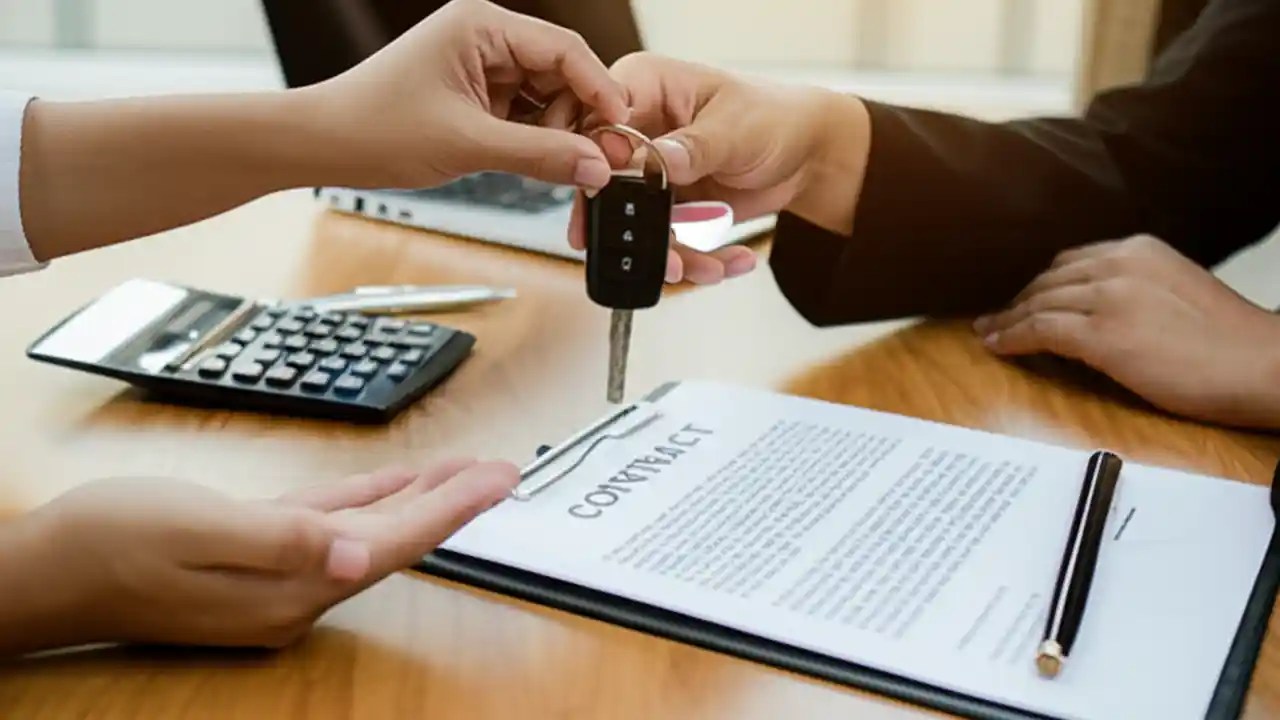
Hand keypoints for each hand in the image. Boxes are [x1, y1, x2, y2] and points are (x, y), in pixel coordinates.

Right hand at [2, 458, 516, 653]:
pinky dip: (364, 502)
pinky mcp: (252, 560)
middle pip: (392, 540)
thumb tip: (355, 555)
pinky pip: (327, 527)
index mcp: (287, 587)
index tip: (500, 481)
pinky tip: (391, 484)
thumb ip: (281, 541)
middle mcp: (292, 591)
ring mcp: (273, 579)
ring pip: (366, 531)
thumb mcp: (196, 530)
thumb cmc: (107, 545)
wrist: (43, 573)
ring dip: (415, 500)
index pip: (393, 544)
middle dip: (449, 504)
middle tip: (499, 471)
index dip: (452, 509)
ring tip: (462, 472)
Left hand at [311, 0, 628, 189]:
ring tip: (565, 165)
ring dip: (561, 133)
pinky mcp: (477, 97)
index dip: (600, 89)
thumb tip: (597, 165)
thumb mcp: (468, 144)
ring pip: (548, 98)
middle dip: (580, 117)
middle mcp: (484, 38)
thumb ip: (541, 155)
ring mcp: (482, 67)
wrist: (325, 147)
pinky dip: (539, 140)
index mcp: (481, 24)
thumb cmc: (373, 127)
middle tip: (596, 158)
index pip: (564, 49)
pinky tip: (544, 162)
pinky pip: (527, 115)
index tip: (623, 126)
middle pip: (562, 73)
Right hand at [565, 53, 869, 283]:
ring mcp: (650, 172)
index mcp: (644, 88)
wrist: (809, 154)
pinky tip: (732, 261)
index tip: (612, 194)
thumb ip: (694, 146)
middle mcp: (639, 131)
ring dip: (673, 256)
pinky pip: (667, 241)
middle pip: (607, 183)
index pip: (598, 120)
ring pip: (636, 224)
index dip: (598, 161)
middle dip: (633, 229)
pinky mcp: (667, 205)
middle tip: (662, 259)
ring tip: (707, 270)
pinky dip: (699, 260)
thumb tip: (654, 160)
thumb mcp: (736, 127)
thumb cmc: (777, 118)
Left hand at [973, 235, 1279, 426]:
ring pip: (1037, 304)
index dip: (1041, 283)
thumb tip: (1099, 309)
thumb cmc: (1228, 341)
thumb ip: (1137, 289)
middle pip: (1048, 280)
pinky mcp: (1103, 335)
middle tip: (995, 318)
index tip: (1022, 298)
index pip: (1072, 262)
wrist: (1262, 364)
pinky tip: (996, 347)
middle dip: (1018, 300)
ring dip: (1006, 320)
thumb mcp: (1177, 292)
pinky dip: (1011, 338)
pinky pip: (1039, 331)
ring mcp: (1109, 298)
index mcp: (1140, 250)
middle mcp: (1120, 264)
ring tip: (987, 333)